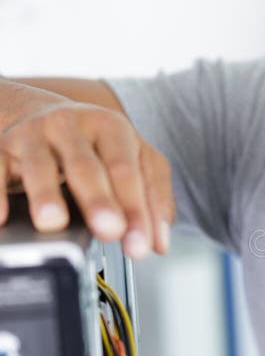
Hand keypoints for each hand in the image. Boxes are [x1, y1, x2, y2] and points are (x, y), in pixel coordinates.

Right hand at [0, 92, 174, 257]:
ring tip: (53, 223)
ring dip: (46, 195)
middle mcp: (71, 125)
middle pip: (87, 167)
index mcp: (110, 127)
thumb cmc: (95, 144)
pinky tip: (2, 217)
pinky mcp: (0, 146)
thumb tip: (159, 242)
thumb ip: (153, 197)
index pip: (127, 171)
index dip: (137, 209)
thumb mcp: (134, 158)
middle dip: (99, 201)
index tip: (140, 244)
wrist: (39, 112)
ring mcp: (33, 135)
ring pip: (40, 166)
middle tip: (110, 230)